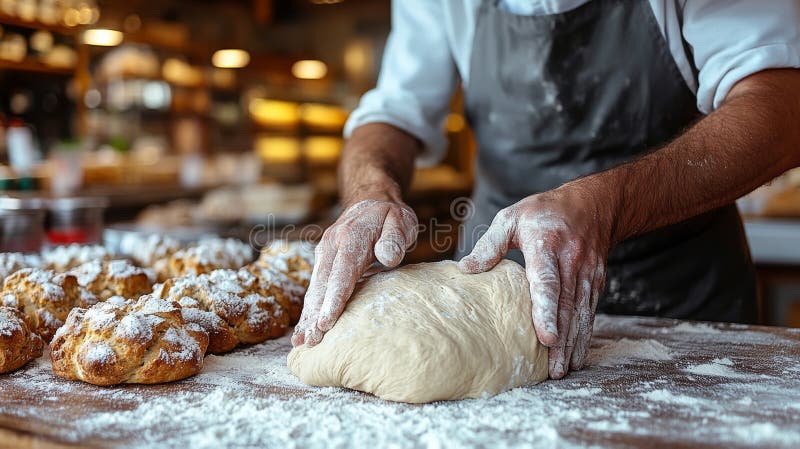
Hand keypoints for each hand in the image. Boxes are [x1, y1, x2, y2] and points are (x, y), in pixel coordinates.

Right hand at [291, 199, 417, 346]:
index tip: (327, 322)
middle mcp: (331, 246)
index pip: (342, 273)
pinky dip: (309, 309)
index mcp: (351, 237)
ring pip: (314, 289)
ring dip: (308, 315)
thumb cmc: (390, 216)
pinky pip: (315, 289)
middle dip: (315, 314)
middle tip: (311, 341)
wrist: (371, 202)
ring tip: (302, 341)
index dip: (334, 299)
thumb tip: (388, 256)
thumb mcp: (400, 221)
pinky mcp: (324, 262)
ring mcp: (324, 254)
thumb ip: (395, 238)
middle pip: (322, 285)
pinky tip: (302, 330)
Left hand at [457, 186, 610, 378]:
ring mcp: (587, 273)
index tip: (546, 338)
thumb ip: (490, 244)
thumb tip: (465, 269)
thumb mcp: (512, 217)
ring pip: (580, 313)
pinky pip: (589, 312)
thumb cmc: (543, 212)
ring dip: (573, 343)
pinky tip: (576, 356)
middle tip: (553, 370)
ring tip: (562, 370)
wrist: (594, 204)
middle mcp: (571, 261)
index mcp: (547, 245)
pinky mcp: (596, 282)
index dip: (546, 310)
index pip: (548, 282)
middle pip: (566, 306)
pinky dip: (584, 335)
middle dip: (561, 340)